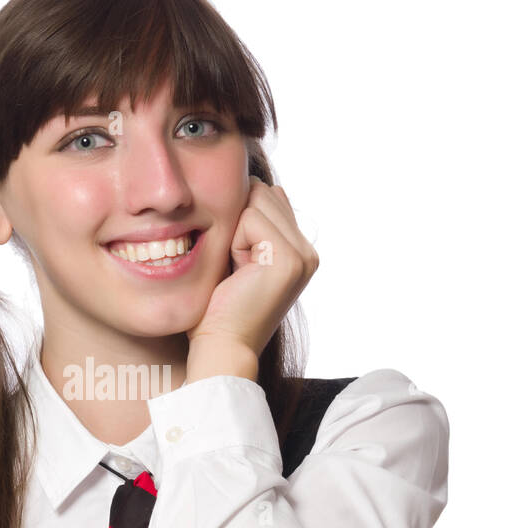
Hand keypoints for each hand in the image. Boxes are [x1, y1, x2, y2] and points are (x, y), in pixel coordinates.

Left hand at [186, 180, 318, 374]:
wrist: (222, 346)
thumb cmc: (219, 308)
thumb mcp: (239, 256)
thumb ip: (253, 223)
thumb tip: (258, 181)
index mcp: (301, 252)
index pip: (270, 198)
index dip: (241, 220)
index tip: (237, 263)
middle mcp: (309, 252)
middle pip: (264, 193)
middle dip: (238, 222)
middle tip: (236, 268)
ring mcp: (303, 255)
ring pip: (257, 201)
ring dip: (235, 232)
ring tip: (237, 271)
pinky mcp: (289, 258)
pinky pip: (250, 218)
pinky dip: (234, 242)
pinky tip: (238, 273)